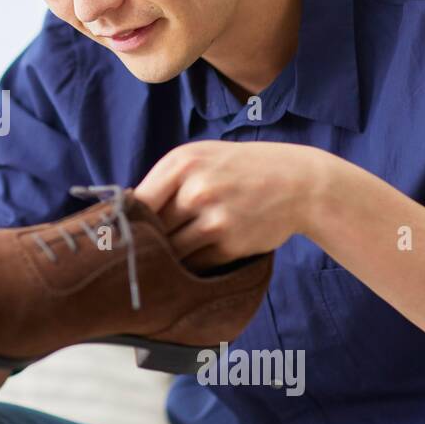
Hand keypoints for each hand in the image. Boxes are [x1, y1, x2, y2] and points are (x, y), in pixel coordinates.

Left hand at [133, 140, 328, 269]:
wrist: (299, 182)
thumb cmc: (241, 169)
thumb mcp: (202, 157)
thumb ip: (166, 180)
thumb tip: (125, 214)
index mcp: (181, 163)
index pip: (136, 202)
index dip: (129, 221)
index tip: (125, 233)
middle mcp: (195, 189)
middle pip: (151, 230)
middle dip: (147, 241)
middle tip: (143, 251)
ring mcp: (214, 219)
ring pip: (171, 251)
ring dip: (168, 258)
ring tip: (172, 254)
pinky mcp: (230, 245)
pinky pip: (195, 265)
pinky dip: (192, 266)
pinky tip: (201, 255)